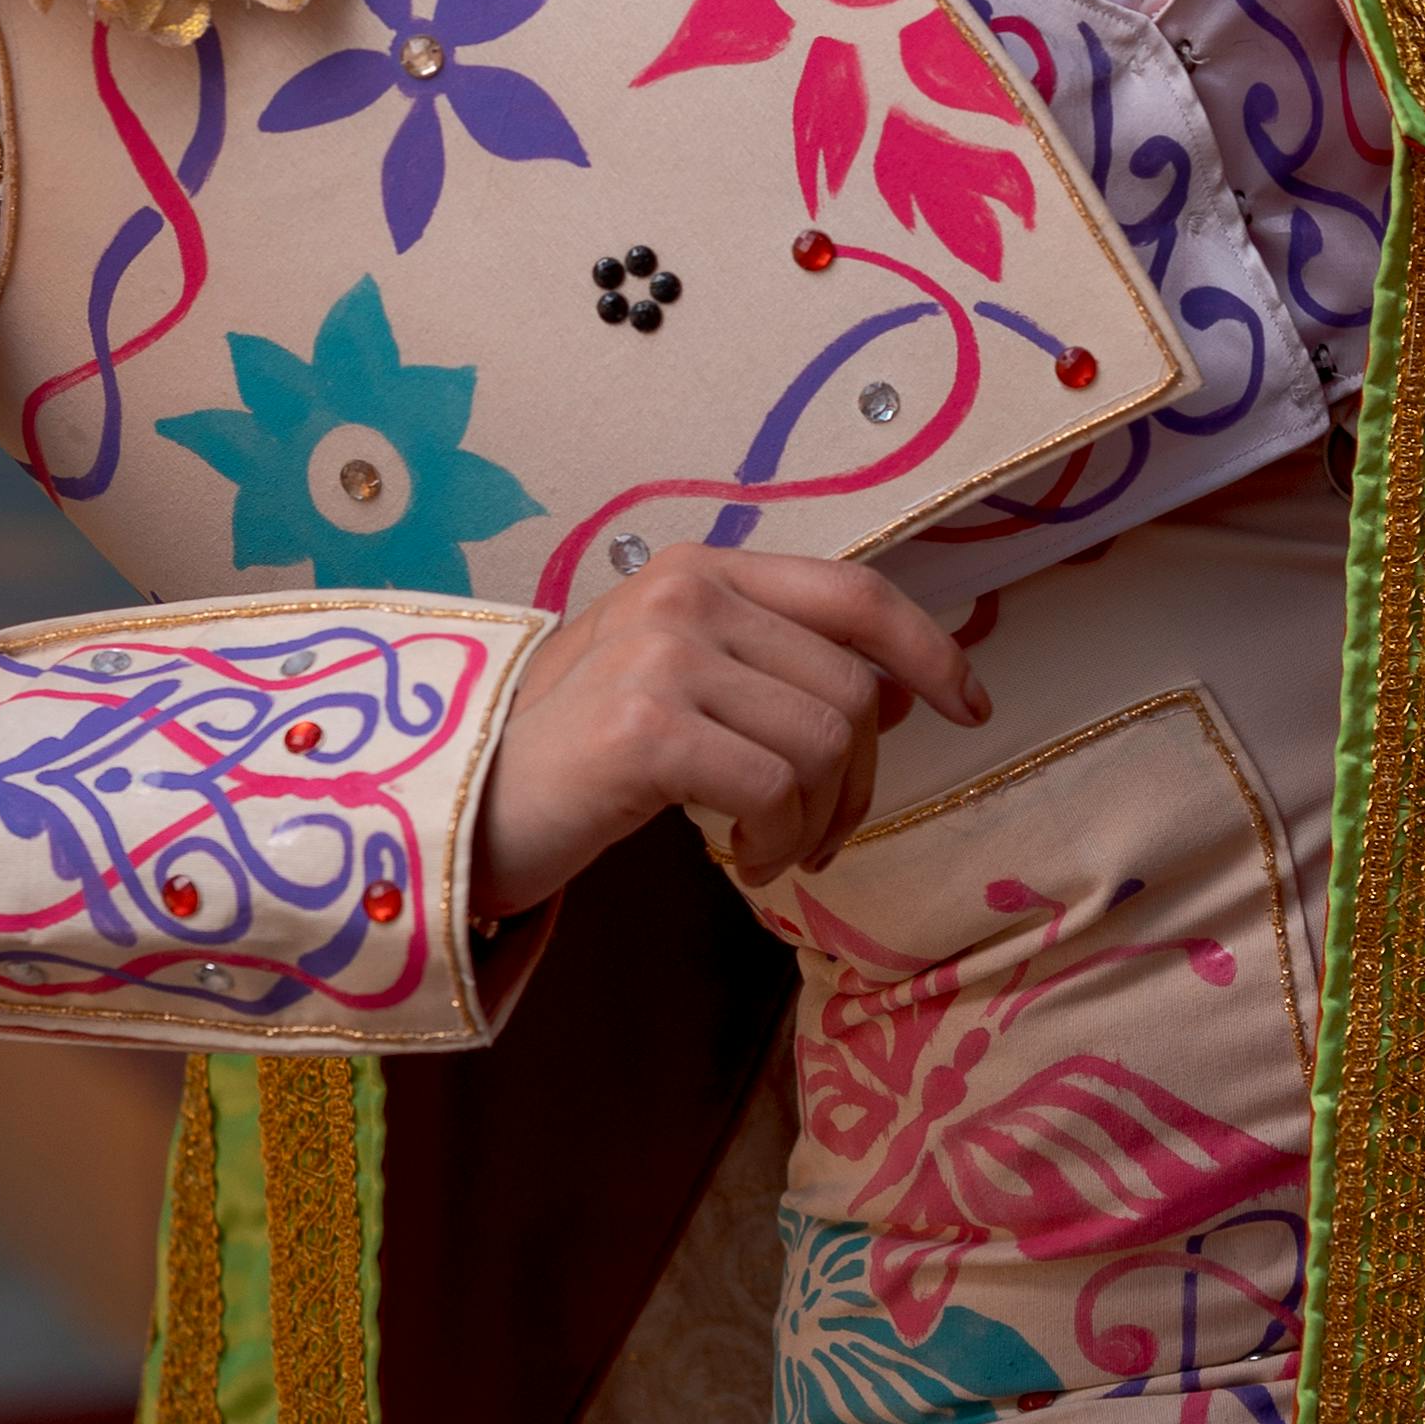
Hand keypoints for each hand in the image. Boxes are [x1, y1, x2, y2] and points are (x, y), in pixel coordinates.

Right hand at [473, 546, 986, 920]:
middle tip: (816, 834)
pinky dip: (778, 841)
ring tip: (771, 848)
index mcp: (700, 569)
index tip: (969, 706)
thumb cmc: (572, 751)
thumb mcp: (677, 678)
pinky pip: (777, 790)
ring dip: (818, 820)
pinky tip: (738, 854)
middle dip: (860, 780)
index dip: (929, 651)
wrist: (456, 801)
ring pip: (826, 744)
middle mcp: (685, 592)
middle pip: (851, 690)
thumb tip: (897, 690)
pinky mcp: (647, 729)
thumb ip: (773, 663)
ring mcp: (663, 654)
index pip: (855, 594)